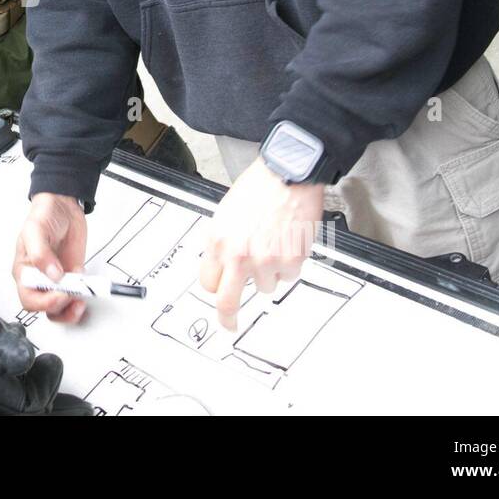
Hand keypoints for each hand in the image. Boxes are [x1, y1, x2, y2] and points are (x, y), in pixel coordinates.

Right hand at [0, 275, 81, 414]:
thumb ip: (5, 348)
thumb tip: (26, 361)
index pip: (28, 404)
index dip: (47, 386)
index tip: (54, 364)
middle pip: (22, 410)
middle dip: (45, 399)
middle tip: (73, 401)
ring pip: (13, 404)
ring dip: (32, 394)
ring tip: (45, 377)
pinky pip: (1, 396)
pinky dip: (17, 389)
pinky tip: (20, 372)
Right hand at [13, 193, 87, 322]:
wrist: (63, 206)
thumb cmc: (43, 215)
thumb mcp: (35, 230)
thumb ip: (40, 253)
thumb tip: (52, 274)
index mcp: (24, 271)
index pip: (29, 299)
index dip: (44, 302)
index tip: (59, 293)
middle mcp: (38, 279)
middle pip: (45, 308)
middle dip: (60, 307)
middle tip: (72, 294)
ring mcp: (56, 280)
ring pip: (59, 309)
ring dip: (71, 309)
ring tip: (80, 299)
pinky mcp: (71, 277)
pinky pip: (75, 296)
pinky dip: (82, 296)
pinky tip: (86, 286)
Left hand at [199, 157, 323, 331]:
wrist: (288, 174)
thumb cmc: (259, 187)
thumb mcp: (226, 213)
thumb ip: (223, 242)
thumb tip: (221, 266)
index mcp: (217, 241)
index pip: (208, 282)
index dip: (216, 288)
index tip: (218, 296)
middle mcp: (238, 254)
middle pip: (227, 302)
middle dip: (228, 318)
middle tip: (230, 324)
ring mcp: (265, 260)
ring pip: (265, 286)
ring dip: (268, 272)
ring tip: (273, 245)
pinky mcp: (290, 260)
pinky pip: (288, 275)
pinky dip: (289, 264)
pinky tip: (287, 242)